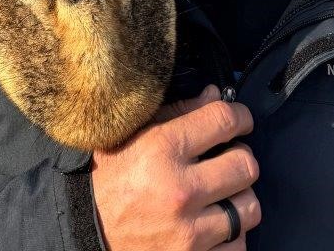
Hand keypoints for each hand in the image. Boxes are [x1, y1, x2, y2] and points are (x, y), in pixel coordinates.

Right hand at [91, 85, 259, 250]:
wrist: (84, 230)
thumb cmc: (107, 179)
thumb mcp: (133, 136)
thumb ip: (177, 113)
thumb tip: (215, 96)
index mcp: (162, 148)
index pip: (224, 120)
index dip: (241, 116)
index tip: (241, 120)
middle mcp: (180, 189)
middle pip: (246, 165)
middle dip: (240, 157)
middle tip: (229, 158)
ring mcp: (189, 231)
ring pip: (249, 208)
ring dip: (239, 198)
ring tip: (222, 194)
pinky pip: (239, 245)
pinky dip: (231, 236)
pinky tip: (214, 223)